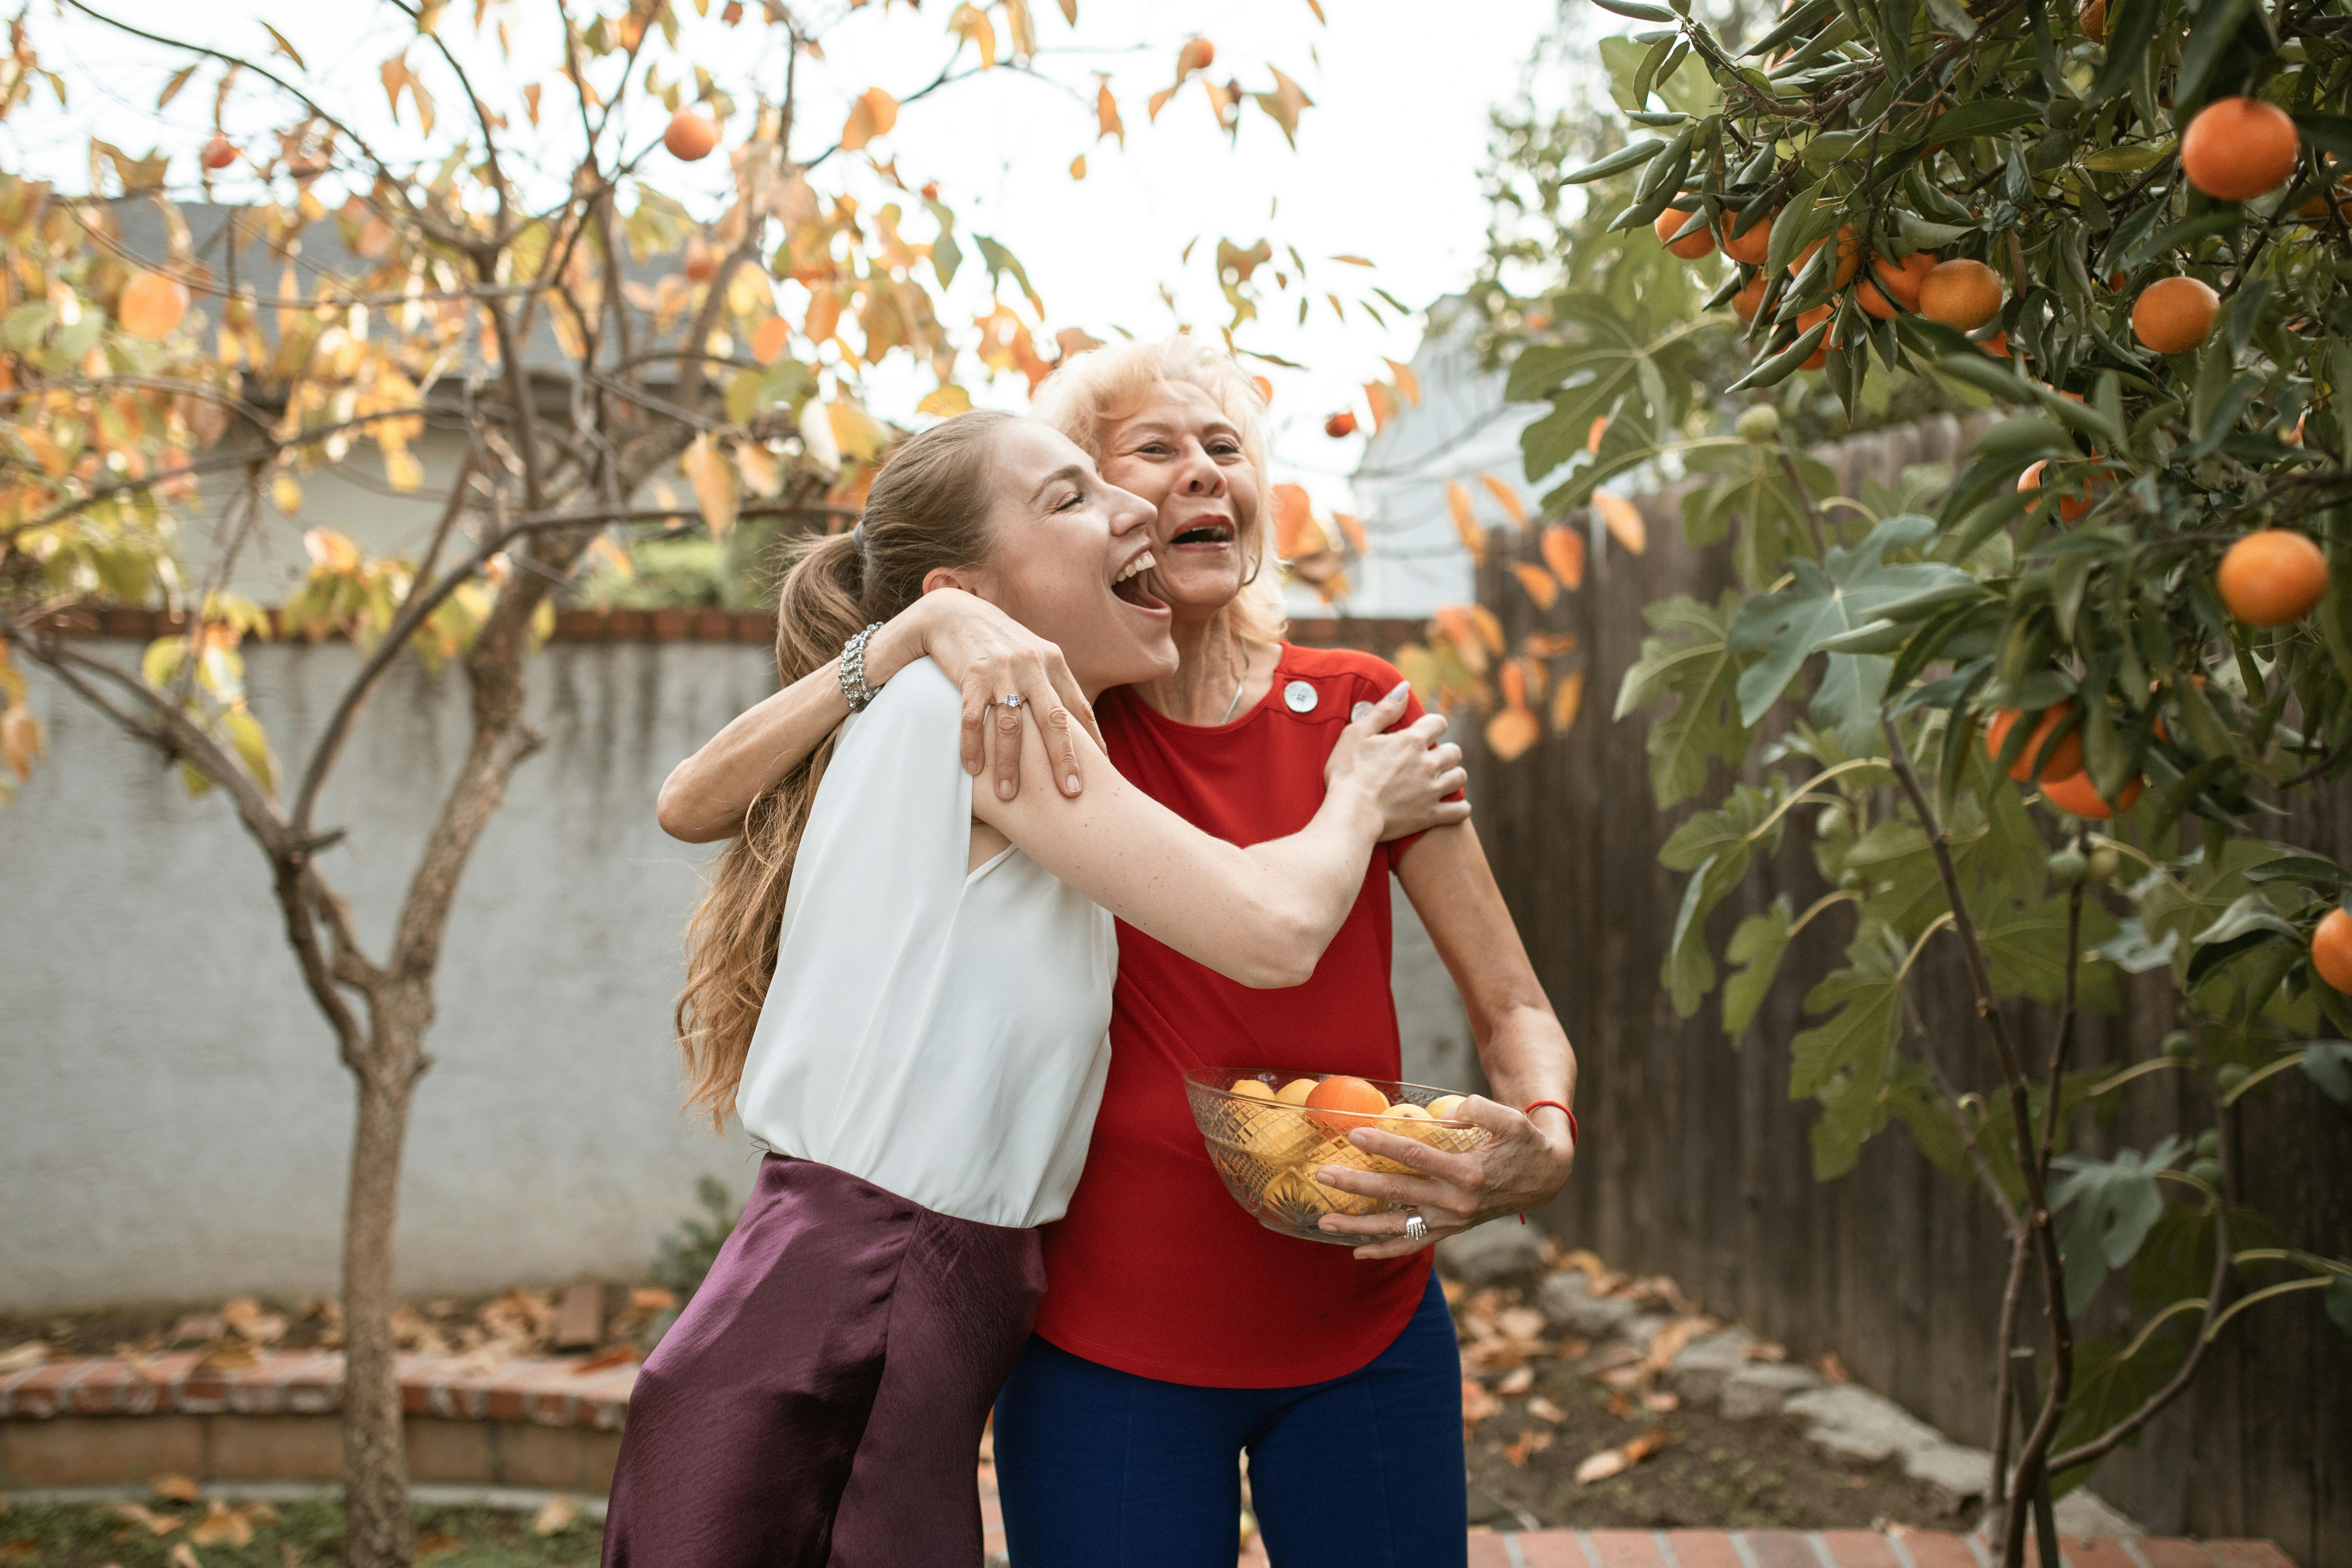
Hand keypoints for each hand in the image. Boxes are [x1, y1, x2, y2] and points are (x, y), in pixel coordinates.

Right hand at [910, 589, 1101, 800]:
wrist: (953, 613)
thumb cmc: (998, 642)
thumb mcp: (1034, 655)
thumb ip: (1053, 684)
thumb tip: (1078, 722)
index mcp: (1053, 662)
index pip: (1078, 707)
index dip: (1093, 739)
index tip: (1103, 769)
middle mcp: (1032, 665)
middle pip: (1053, 719)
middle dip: (1063, 758)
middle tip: (1071, 792)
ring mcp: (1002, 670)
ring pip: (1011, 725)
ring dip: (1009, 763)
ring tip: (1009, 795)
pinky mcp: (971, 674)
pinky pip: (973, 718)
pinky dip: (972, 745)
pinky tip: (973, 770)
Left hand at [1311, 1097, 1575, 1259]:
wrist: (1546, 1179)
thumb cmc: (1524, 1143)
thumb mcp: (1511, 1119)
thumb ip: (1479, 1109)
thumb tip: (1446, 1113)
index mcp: (1468, 1172)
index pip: (1416, 1157)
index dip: (1384, 1146)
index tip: (1354, 1136)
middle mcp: (1456, 1202)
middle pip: (1397, 1193)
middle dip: (1356, 1185)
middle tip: (1323, 1175)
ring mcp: (1452, 1221)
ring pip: (1398, 1227)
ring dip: (1359, 1226)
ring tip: (1324, 1221)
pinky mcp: (1451, 1230)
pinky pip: (1413, 1244)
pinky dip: (1385, 1250)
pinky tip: (1357, 1251)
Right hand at [1323, 682, 1470, 840]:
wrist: (1350, 814)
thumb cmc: (1347, 773)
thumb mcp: (1357, 733)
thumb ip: (1384, 710)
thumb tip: (1405, 687)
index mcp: (1411, 741)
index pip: (1439, 723)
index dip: (1433, 725)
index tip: (1424, 732)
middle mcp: (1428, 763)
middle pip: (1454, 751)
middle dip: (1445, 752)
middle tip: (1430, 759)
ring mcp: (1432, 791)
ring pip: (1460, 777)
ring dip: (1453, 776)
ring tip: (1440, 779)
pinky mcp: (1431, 815)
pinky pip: (1460, 811)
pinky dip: (1460, 809)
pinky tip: (1453, 807)